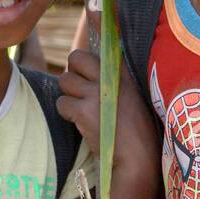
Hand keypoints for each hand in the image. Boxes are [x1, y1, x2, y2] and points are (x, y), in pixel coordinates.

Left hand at [56, 49, 157, 171]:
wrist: (138, 158)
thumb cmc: (135, 130)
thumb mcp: (131, 95)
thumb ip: (114, 77)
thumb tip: (93, 59)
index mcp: (124, 72)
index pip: (103, 42)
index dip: (91, 40)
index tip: (87, 43)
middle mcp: (110, 77)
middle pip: (75, 57)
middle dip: (72, 72)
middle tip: (80, 89)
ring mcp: (96, 93)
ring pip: (64, 81)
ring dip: (69, 96)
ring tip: (83, 109)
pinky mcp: (83, 111)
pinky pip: (61, 104)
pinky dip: (66, 114)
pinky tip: (80, 122)